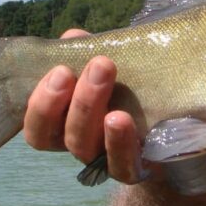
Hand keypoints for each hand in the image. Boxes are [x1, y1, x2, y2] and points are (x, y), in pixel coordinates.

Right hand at [22, 30, 147, 184]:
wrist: (169, 124)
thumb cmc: (127, 89)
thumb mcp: (105, 66)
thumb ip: (86, 51)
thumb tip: (73, 36)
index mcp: (63, 122)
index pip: (37, 126)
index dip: (41, 103)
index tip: (59, 70)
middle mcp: (77, 144)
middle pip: (60, 134)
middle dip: (68, 98)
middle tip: (89, 66)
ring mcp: (103, 160)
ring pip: (83, 146)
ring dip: (89, 109)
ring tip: (105, 76)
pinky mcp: (132, 169)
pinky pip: (121, 165)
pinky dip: (117, 142)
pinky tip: (119, 118)